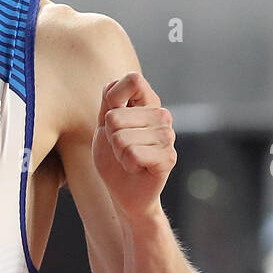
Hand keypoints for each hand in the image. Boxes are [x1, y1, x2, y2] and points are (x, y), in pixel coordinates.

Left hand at [92, 72, 175, 219]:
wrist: (124, 192)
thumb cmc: (113, 158)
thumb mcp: (104, 127)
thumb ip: (108, 103)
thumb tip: (112, 83)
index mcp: (148, 102)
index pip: (133, 80)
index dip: (113, 99)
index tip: (112, 120)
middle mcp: (162, 115)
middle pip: (115, 117)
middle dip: (110, 138)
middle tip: (120, 149)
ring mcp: (168, 136)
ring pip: (121, 138)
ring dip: (118, 154)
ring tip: (128, 159)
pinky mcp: (168, 157)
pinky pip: (132, 154)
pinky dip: (126, 164)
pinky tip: (136, 168)